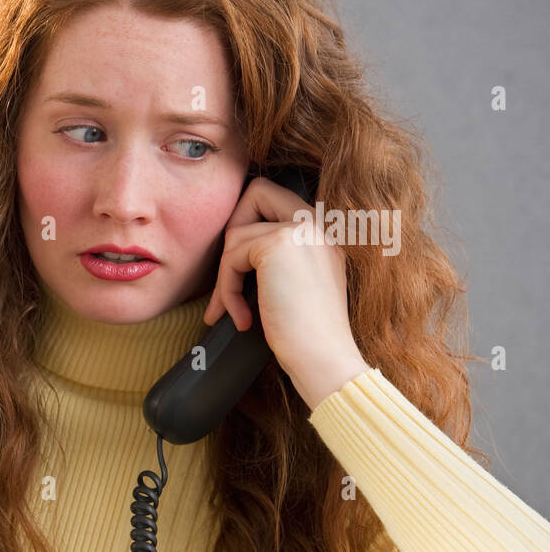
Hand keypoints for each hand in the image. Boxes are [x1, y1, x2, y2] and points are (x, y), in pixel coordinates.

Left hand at [202, 176, 369, 408]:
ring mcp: (301, 229)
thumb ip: (272, 258)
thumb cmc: (305, 335)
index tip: (239, 267)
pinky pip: (232, 257)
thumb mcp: (292, 284)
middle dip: (232, 237)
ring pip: (236, 236)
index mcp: (324, 230)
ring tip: (234, 313)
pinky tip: (242, 319)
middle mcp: (318, 222)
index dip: (246, 223)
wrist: (324, 359)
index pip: (273, 195)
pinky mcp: (279, 244)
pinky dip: (228, 290)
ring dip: (226, 279)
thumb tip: (229, 247)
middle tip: (229, 282)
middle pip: (255, 193)